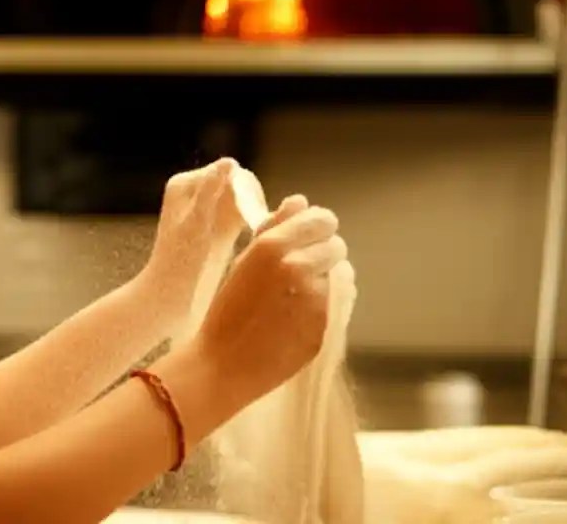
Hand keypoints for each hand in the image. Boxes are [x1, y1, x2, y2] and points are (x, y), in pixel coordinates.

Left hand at [136, 158, 261, 328]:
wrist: (169, 297)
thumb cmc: (179, 263)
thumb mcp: (196, 224)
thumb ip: (210, 191)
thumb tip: (229, 162)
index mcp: (184, 183)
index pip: (228, 172)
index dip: (247, 189)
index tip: (256, 215)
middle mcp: (194, 191)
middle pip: (238, 184)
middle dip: (253, 201)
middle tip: (263, 227)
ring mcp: (206, 208)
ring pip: (243, 200)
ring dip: (255, 212)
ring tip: (262, 234)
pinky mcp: (217, 227)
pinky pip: (242, 215)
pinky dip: (253, 223)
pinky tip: (259, 239)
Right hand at [192, 202, 347, 404]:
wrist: (224, 365)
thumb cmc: (228, 312)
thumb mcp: (244, 261)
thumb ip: (274, 227)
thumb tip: (299, 202)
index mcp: (274, 246)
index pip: (323, 219)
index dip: (317, 228)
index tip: (307, 238)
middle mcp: (300, 267)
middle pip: (336, 245)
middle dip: (322, 254)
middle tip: (299, 273)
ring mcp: (317, 298)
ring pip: (342, 274)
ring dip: (328, 279)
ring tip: (300, 296)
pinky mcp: (328, 324)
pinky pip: (341, 302)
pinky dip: (328, 304)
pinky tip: (303, 315)